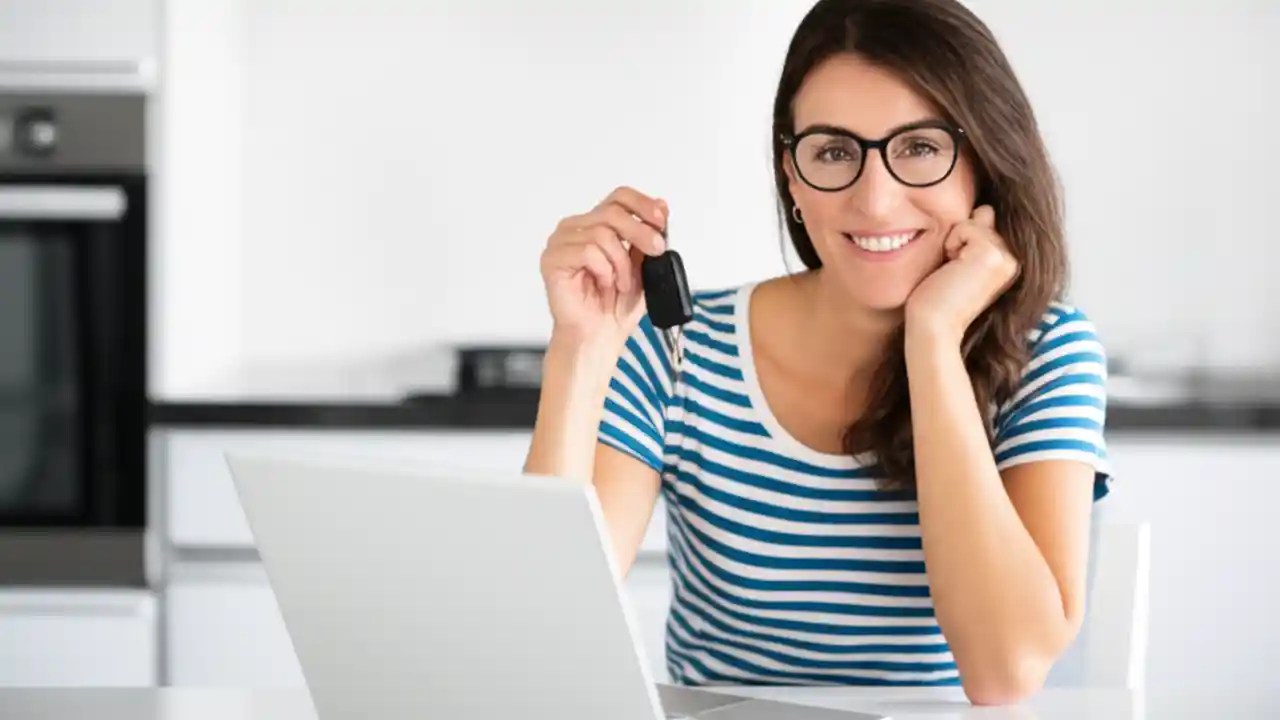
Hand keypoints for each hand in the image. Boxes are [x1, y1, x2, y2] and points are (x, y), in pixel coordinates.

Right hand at [540, 186, 668, 346]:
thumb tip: (662, 205)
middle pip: (613, 212)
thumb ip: (648, 237)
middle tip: (656, 251)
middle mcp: (575, 228)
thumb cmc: (615, 307)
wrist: (599, 338)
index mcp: (596, 225)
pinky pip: (587, 251)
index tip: (661, 220)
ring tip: (620, 284)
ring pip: (602, 233)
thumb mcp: (643, 267)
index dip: (643, 204)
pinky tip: (603, 285)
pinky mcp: (552, 260)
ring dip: (621, 263)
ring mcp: (561, 243)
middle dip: (640, 232)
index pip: (619, 197)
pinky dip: (604, 271)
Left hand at [905, 205, 1020, 344]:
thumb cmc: (939, 298)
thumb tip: (986, 208)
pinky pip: (967, 227)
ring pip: (975, 222)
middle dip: (960, 239)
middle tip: (954, 272)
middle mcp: (1014, 260)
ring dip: (955, 242)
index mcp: (1009, 263)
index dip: (964, 240)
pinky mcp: (991, 255)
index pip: (987, 226)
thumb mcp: (962, 261)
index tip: (958, 272)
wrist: (934, 325)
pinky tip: (952, 269)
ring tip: (953, 272)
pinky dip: (952, 243)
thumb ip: (978, 235)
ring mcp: (1006, 257)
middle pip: (983, 219)